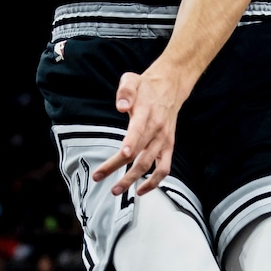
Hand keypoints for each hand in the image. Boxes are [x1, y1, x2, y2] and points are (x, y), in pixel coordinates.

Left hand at [92, 64, 185, 196]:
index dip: (132, 143)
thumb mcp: (132, 79)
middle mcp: (156, 129)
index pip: (139, 130)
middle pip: (139, 153)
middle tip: (99, 177)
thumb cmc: (146, 86)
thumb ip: (125, 91)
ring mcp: (163, 140)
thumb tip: (121, 107)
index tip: (123, 154)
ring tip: (115, 190)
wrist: (171, 87)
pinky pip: (164, 169)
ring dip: (133, 180)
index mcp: (146, 113)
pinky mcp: (168, 146)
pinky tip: (140, 191)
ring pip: (150, 165)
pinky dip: (154, 182)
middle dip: (118, 167)